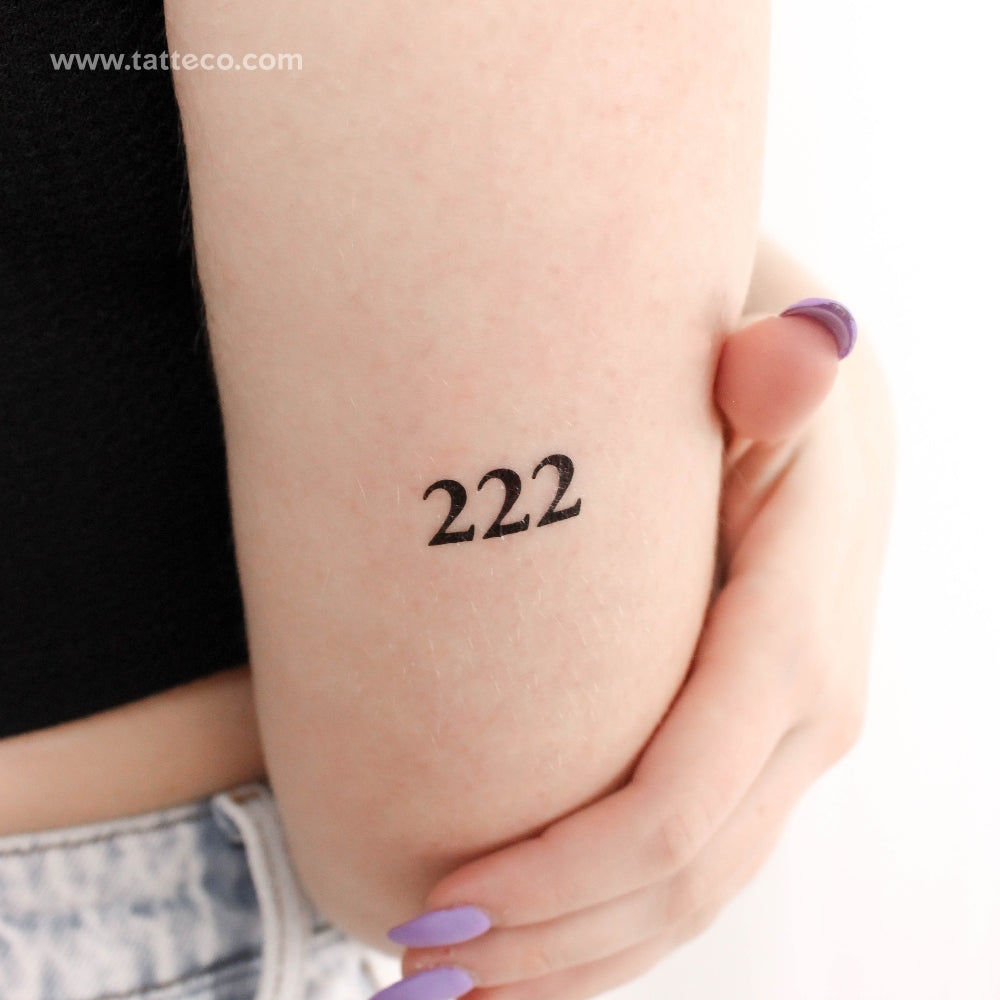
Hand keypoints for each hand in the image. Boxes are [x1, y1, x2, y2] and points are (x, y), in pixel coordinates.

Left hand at [382, 303, 894, 999]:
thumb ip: (773, 372)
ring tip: (449, 988)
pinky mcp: (756, 745)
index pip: (677, 796)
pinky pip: (694, 865)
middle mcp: (807, 708)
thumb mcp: (756, 353)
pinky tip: (529, 954)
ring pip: (689, 894)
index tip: (435, 900)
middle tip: (414, 968)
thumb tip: (799, 349)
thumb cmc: (745, 373)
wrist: (792, 392)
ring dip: (573, 960)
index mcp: (796, 626)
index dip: (558, 872)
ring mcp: (787, 740)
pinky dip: (610, 928)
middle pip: (680, 873)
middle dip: (549, 940)